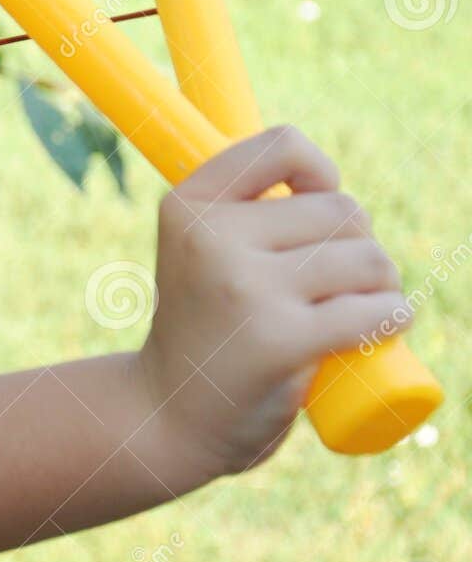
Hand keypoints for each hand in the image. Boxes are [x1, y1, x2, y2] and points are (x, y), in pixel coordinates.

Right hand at [137, 125, 408, 477]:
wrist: (168, 415)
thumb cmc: (203, 327)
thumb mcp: (198, 252)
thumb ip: (240, 208)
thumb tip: (320, 176)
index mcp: (188, 205)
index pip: (283, 146)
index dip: (319, 173)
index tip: (315, 205)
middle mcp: (211, 237)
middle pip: (341, 210)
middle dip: (357, 244)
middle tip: (332, 286)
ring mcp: (245, 289)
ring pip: (368, 259)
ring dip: (382, 285)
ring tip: (349, 311)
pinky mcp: (281, 340)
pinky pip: (375, 312)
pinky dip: (392, 319)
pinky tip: (380, 329)